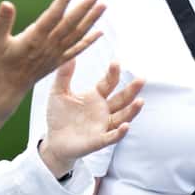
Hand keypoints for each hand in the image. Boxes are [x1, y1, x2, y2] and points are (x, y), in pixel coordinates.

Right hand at [0, 0, 104, 116]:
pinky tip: (100, 32)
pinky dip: (89, 41)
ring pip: (78, 35)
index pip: (53, 15)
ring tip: (103, 6)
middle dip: (85, 7)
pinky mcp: (57, 62)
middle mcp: (49, 46)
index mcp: (34, 39)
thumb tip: (7, 3)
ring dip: (92, 20)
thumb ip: (2, 22)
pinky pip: (77, 50)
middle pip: (71, 23)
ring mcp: (55, 55)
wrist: (4, 92)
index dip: (64, 0)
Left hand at [40, 60, 144, 176]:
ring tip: (140, 101)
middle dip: (132, 89)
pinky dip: (120, 132)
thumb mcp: (58, 92)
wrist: (53, 141)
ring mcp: (103, 126)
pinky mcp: (99, 140)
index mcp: (96, 96)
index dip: (113, 73)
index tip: (116, 62)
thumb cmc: (58, 116)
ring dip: (132, 110)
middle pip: (122, 99)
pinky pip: (112, 136)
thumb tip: (68, 54)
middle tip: (142, 79)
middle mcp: (103, 110)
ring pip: (123, 117)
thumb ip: (63, 75)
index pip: (109, 83)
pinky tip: (126, 126)